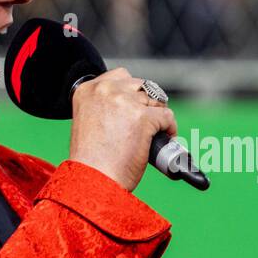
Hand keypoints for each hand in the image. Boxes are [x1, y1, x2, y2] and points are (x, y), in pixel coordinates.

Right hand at [68, 67, 176, 191]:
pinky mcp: (143, 117)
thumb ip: (106, 108)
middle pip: (141, 85)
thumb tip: (133, 106)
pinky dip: (170, 129)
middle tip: (149, 123)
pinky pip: (167, 117)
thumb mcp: (90, 123)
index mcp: (87, 90)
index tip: (136, 107)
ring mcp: (125, 102)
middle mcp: (105, 90)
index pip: (121, 76)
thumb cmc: (91, 162)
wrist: (93, 181)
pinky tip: (166, 139)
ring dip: (159, 116)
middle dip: (147, 104)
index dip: (133, 92)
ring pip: (156, 100)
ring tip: (157, 133)